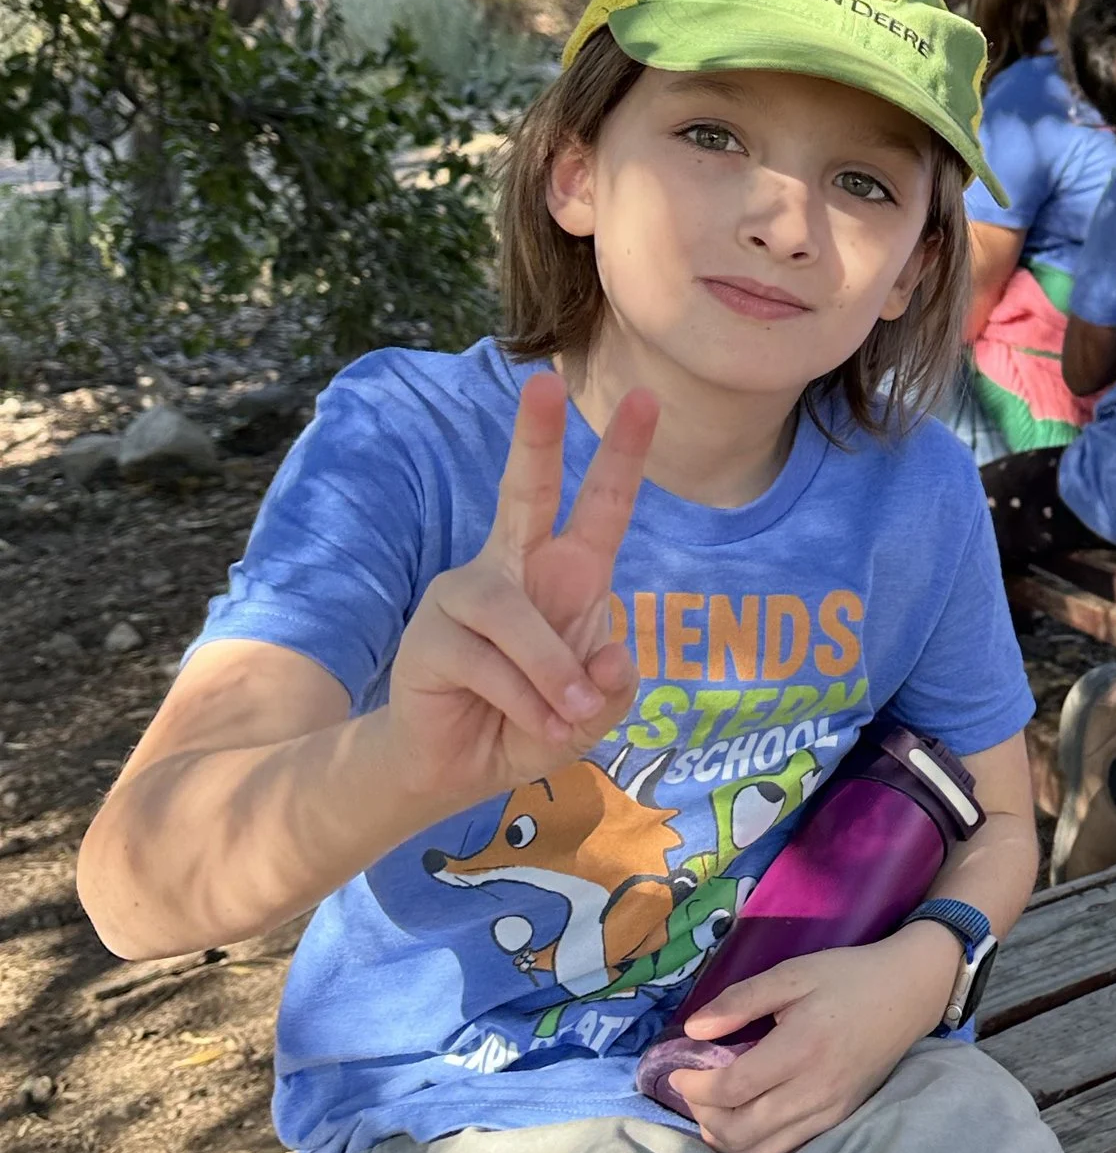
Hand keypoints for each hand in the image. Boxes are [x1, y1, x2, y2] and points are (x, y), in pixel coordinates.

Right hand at [383, 371, 656, 812]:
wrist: (457, 769)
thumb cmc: (531, 723)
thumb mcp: (591, 713)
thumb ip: (613, 688)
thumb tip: (609, 655)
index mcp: (566, 573)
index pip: (600, 505)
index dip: (622, 455)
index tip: (645, 400)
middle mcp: (514, 568)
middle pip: (524, 492)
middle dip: (535, 438)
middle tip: (541, 383)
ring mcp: (465, 595)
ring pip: (514, 614)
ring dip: (550, 670)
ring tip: (569, 714)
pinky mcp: (432, 634)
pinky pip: (489, 661)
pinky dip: (524, 702)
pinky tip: (533, 724)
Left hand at [678, 927, 959, 1152]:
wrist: (910, 994)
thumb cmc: (848, 977)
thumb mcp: (792, 974)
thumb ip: (741, 1001)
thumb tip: (693, 1030)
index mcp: (801, 1048)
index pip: (732, 1088)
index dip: (694, 1086)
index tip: (677, 1070)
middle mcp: (815, 1090)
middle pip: (740, 1130)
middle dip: (703, 1115)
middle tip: (693, 1089)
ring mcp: (829, 1112)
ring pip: (760, 1151)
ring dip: (725, 1137)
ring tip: (712, 1109)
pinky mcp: (838, 1121)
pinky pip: (785, 1151)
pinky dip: (754, 1145)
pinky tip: (743, 1121)